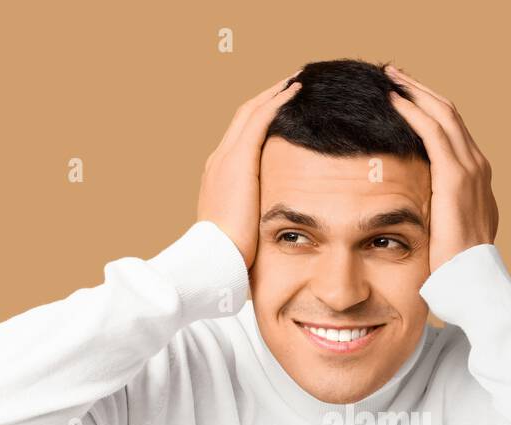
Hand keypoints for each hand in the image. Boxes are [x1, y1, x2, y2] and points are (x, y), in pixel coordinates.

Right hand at [197, 72, 302, 268]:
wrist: (214, 257)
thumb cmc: (231, 254)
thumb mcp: (244, 230)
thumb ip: (256, 218)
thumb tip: (276, 226)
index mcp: (219, 176)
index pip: (241, 137)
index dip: (261, 119)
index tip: (280, 108)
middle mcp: (219, 160)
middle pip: (244, 117)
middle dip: (267, 98)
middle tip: (291, 84)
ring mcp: (226, 158)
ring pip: (251, 112)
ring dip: (274, 94)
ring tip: (296, 81)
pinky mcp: (238, 160)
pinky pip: (259, 120)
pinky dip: (276, 102)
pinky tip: (294, 92)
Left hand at [384, 64, 498, 272]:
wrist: (470, 279)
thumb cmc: (454, 264)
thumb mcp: (447, 228)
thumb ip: (437, 208)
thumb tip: (418, 205)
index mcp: (475, 176)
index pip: (452, 130)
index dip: (428, 108)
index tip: (405, 96)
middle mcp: (477, 165)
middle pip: (449, 114)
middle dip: (421, 91)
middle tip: (395, 75)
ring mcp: (470, 169)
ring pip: (443, 114)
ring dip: (415, 92)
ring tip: (391, 78)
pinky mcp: (456, 177)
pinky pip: (433, 132)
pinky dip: (413, 111)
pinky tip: (394, 100)